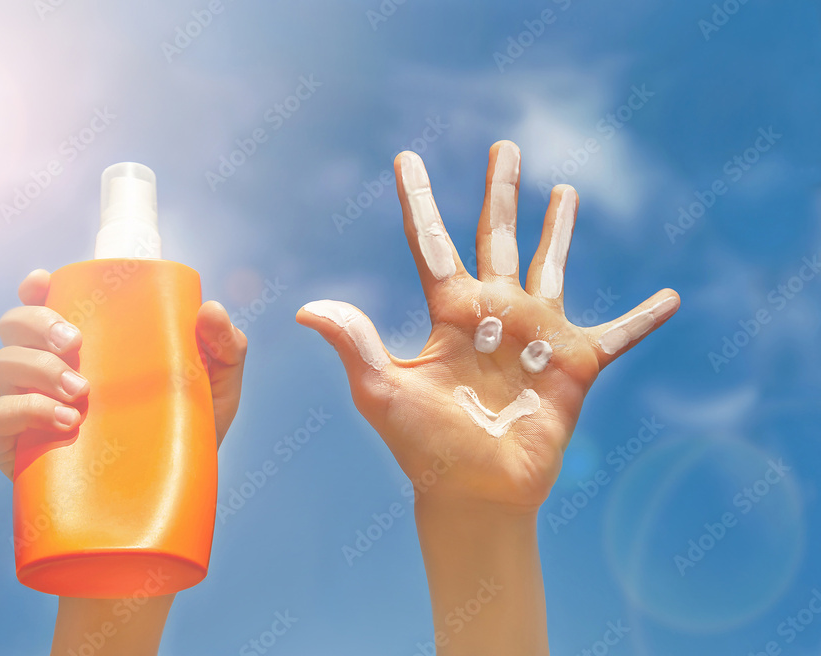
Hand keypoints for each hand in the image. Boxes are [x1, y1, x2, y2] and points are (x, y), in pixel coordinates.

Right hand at [0, 268, 247, 480]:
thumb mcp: (216, 385)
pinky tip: (65, 420)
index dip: (34, 288)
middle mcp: (50, 368)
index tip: (43, 283)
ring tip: (81, 392)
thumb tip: (209, 309)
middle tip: (76, 344)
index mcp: (86, 345)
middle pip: (14, 326)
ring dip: (37, 368)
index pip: (42, 304)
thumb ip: (225, 345)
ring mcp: (29, 406)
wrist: (176, 494)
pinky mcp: (19, 448)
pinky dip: (25, 409)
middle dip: (36, 324)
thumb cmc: (191, 428)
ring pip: (3, 365)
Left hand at [296, 142, 678, 511]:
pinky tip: (672, 297)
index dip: (418, 199)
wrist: (473, 492)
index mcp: (450, 311)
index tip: (404, 158)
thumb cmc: (424, 447)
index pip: (430, 242)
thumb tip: (306, 309)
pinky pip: (620, 335)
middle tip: (505, 147)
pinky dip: (644, 318)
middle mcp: (495, 312)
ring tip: (565, 189)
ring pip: (552, 265)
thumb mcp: (383, 391)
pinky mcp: (575, 365)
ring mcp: (537, 335)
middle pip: (497, 236)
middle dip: (501, 192)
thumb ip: (355, 344)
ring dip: (559, 229)